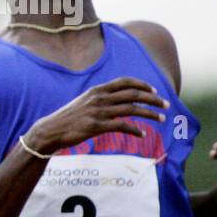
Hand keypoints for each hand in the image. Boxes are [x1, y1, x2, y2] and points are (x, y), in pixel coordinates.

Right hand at [25, 77, 167, 154]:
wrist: (50, 130)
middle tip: (165, 105)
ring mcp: (98, 112)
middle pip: (133, 94)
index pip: (125, 82)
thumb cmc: (67, 118)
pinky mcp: (97, 126)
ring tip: (161, 118)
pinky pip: (122, 126)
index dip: (143, 85)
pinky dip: (135, 130)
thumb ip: (99, 99)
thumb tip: (116, 100)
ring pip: (132, 109)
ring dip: (149, 114)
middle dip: (153, 99)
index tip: (154, 91)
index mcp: (97, 90)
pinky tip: (142, 134)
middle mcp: (99, 98)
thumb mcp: (83, 102)